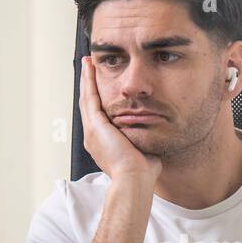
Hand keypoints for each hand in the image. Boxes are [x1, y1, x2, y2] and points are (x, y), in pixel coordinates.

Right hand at [79, 56, 161, 183]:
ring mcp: (92, 131)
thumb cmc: (142, 173)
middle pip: (88, 104)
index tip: (100, 86)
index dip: (98, 99)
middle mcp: (93, 137)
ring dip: (86, 79)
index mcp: (102, 144)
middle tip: (88, 67)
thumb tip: (155, 132)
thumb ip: (144, 139)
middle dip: (88, 85)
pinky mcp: (95, 125)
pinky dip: (89, 82)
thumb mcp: (143, 150)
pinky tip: (90, 68)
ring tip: (88, 63)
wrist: (134, 179)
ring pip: (86, 98)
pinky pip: (90, 98)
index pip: (98, 115)